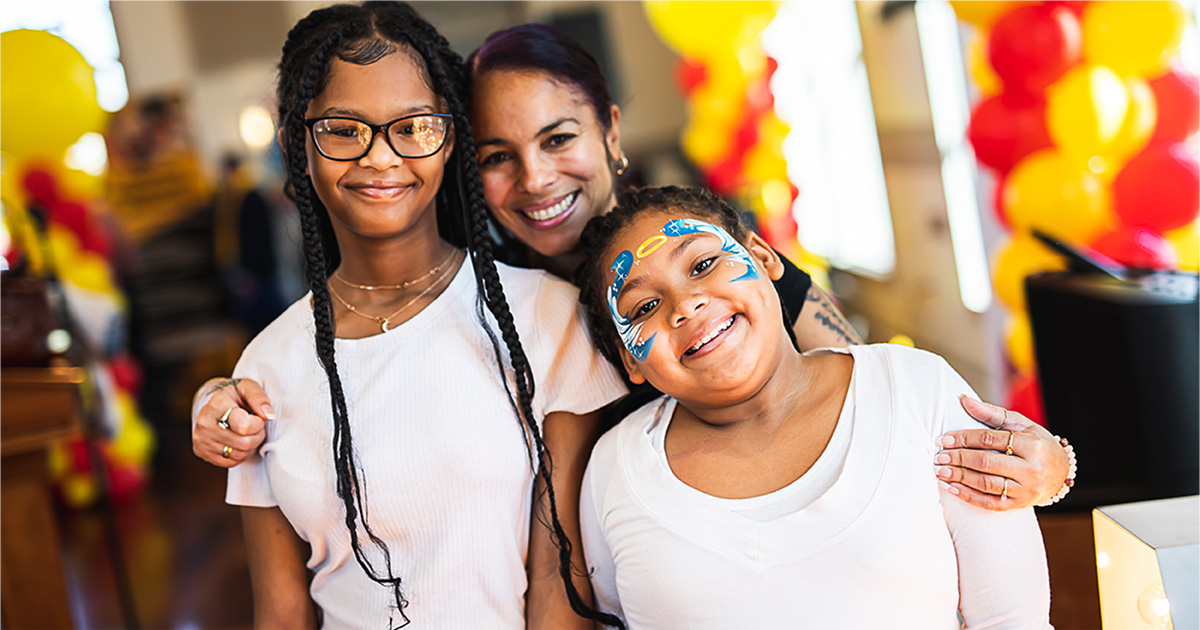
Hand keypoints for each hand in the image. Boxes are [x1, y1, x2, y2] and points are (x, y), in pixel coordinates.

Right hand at [192, 377, 273, 467]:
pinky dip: (240, 454)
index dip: (258, 424)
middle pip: (244, 443)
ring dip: (250, 446)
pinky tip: (238, 441)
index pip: (245, 426)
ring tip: (247, 433)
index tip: (256, 417)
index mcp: (215, 404)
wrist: (211, 403)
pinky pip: (231, 462)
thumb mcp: (248, 387)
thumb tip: (269, 416)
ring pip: (239, 455)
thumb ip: (259, 399)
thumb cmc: (234, 394)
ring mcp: (200, 439)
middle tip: (256, 426)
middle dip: (257, 435)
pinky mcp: (200, 452)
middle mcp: (204, 423)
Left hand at [935, 395, 1069, 509]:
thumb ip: (991, 413)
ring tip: (939, 472)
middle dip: (958, 459)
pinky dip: (968, 496)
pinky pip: (990, 503)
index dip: (964, 439)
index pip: (990, 440)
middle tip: (939, 457)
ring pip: (986, 484)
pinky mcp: (1019, 504)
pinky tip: (951, 488)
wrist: (1061, 472)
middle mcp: (1032, 469)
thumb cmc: (1036, 443)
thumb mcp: (1020, 424)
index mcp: (1032, 445)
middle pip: (986, 463)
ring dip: (959, 478)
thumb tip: (963, 398)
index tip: (944, 440)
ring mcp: (1026, 490)